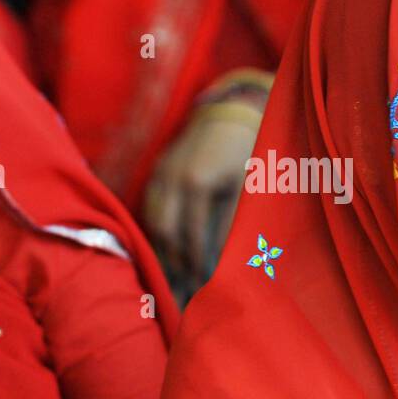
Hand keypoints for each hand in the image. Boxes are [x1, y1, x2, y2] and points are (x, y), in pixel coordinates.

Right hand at [144, 108, 260, 286]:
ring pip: (153, 221)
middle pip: (165, 230)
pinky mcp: (157, 170)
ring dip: (164, 248)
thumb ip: (231, 219)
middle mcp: (170, 176)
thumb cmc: (245, 150)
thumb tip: (223, 256)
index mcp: (195, 180)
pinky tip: (170, 249)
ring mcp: (159, 172)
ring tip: (179, 273)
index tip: (205, 281)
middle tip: (189, 284)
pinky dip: (159, 231)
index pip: (191, 232)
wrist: (231, 114)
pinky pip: (152, 207)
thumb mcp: (245, 184)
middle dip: (176, 260)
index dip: (196, 259)